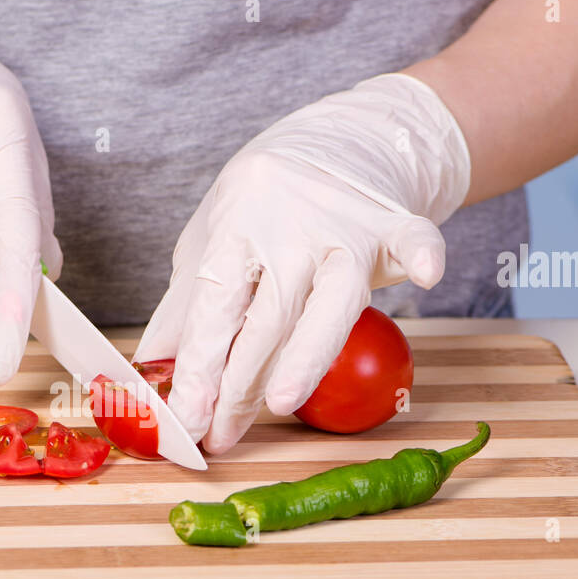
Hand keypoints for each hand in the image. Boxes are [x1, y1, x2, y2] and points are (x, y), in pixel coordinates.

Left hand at [134, 74, 470, 452]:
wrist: (335, 141)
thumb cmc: (263, 204)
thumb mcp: (211, 242)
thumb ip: (185, 307)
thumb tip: (150, 367)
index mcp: (234, 225)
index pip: (213, 306)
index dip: (198, 367)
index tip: (186, 418)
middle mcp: (288, 225)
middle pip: (266, 317)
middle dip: (239, 387)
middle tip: (220, 437)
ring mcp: (344, 225)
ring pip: (330, 299)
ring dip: (307, 353)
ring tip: (280, 403)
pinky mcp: (391, 224)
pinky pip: (413, 236)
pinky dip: (423, 252)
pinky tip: (427, 275)